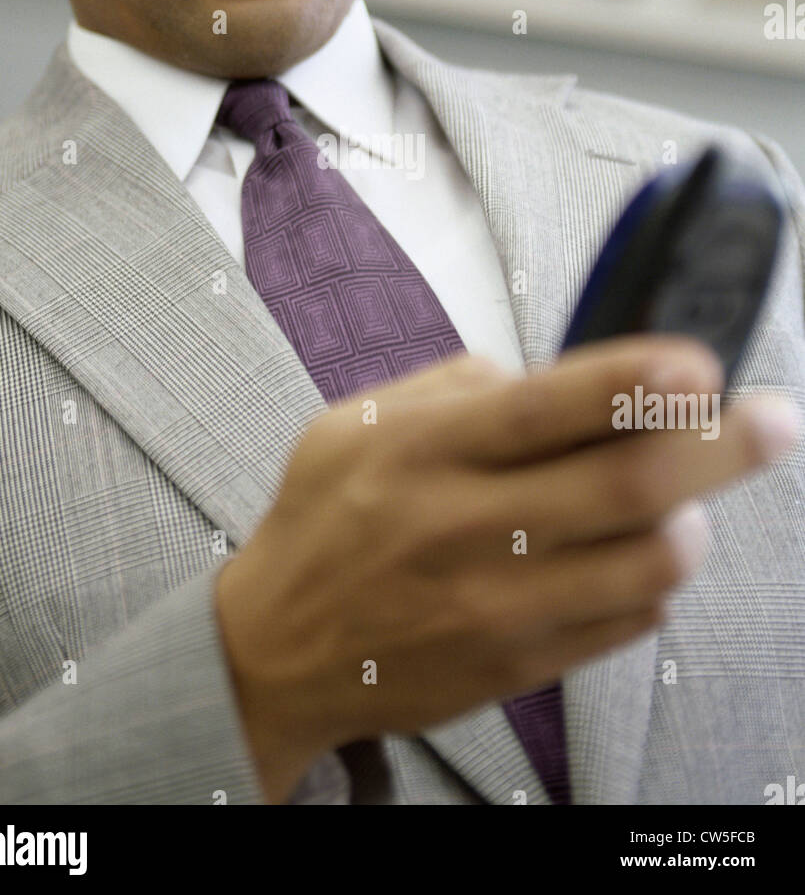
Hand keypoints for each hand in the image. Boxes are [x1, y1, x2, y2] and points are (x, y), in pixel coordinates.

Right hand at [214, 335, 797, 801]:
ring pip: (646, 566)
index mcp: (422, 452)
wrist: (275, 649)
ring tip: (686, 502)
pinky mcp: (517, 667)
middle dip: (720, 447)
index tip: (701, 363)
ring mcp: (495, 608)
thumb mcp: (358, 423)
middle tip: (773, 422)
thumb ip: (458, 387)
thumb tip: (560, 377)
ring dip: (690, 524)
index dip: (634, 380)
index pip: (546, 407)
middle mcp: (462, 529)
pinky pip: (626, 624)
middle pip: (625, 486)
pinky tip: (630, 557)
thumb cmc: (325, 520)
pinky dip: (651, 584)